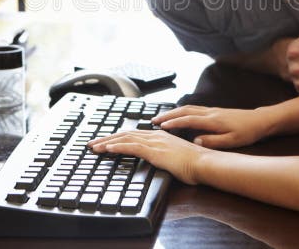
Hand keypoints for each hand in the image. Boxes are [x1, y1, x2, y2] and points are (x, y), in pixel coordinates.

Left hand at [88, 130, 205, 184]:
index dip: (118, 138)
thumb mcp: (177, 158)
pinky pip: (132, 147)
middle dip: (108, 138)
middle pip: (126, 134)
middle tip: (93, 143)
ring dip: (108, 142)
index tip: (106, 142)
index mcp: (161, 137)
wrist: (205, 163)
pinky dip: (118, 147)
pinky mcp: (155, 151)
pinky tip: (107, 149)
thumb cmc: (195, 164)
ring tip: (94, 146)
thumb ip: (166, 156)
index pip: (134, 135)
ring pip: (126, 139)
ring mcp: (155, 142)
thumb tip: (160, 161)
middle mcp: (156, 136)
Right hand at [152, 105, 268, 148]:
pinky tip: (178, 115)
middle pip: (184, 111)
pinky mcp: (213, 110)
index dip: (174, 123)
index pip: (189, 120)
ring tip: (161, 118)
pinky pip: (193, 108)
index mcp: (213, 121)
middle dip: (168, 115)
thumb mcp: (232, 141)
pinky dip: (182, 111)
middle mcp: (210, 112)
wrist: (259, 120)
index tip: (161, 127)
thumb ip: (214, 141)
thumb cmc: (247, 132)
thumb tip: (196, 141)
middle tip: (154, 120)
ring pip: (188, 108)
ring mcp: (211, 110)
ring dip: (173, 112)